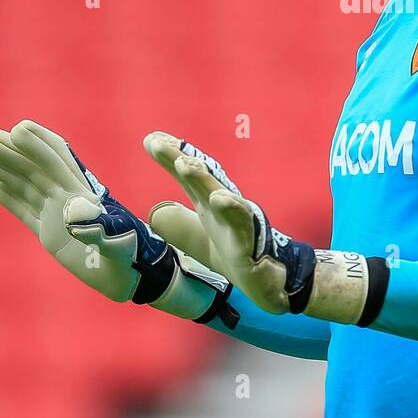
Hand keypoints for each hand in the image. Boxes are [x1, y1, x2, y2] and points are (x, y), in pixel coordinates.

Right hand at [0, 119, 234, 321]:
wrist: (132, 279)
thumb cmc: (130, 259)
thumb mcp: (118, 244)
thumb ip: (99, 228)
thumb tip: (74, 211)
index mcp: (84, 196)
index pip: (59, 163)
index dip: (40, 144)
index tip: (19, 129)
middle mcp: (69, 202)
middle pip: (38, 170)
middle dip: (15, 153)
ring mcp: (59, 217)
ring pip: (28, 188)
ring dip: (8, 171)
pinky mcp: (52, 236)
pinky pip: (27, 213)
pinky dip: (11, 200)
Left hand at [145, 133, 387, 325]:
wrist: (266, 278)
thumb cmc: (235, 251)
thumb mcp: (199, 237)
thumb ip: (179, 224)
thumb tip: (154, 212)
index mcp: (210, 203)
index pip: (188, 176)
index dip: (171, 158)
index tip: (151, 139)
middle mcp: (224, 204)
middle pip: (200, 177)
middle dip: (180, 157)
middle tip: (158, 143)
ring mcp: (238, 218)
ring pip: (220, 193)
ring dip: (202, 177)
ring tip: (184, 163)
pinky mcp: (249, 239)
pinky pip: (241, 221)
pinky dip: (231, 208)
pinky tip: (219, 199)